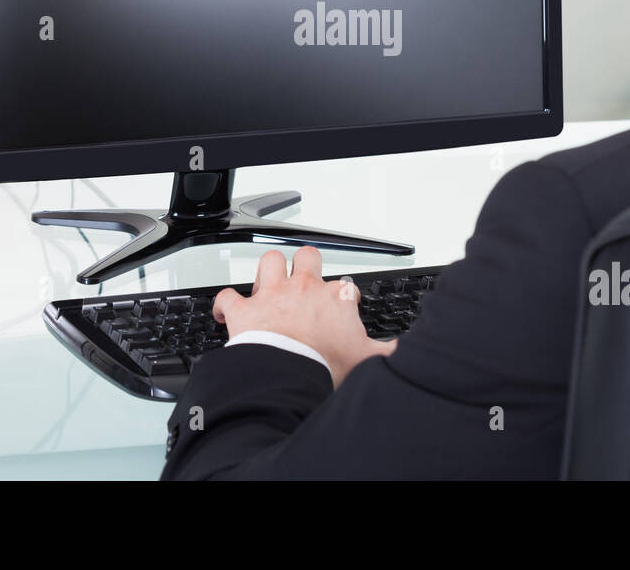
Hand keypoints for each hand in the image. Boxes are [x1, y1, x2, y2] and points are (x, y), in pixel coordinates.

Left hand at [213, 246, 396, 386]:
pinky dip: (225, 304)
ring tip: (269, 283)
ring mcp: (272, 296)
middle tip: (306, 276)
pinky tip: (227, 312)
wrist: (288, 372)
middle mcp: (302, 289)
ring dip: (268, 271)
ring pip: (269, 262)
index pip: (344, 287)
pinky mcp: (244, 310)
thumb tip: (403, 353)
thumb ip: (387, 353)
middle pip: (307, 256)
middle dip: (306, 262)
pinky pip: (228, 297)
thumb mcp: (366, 359)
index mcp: (333, 299)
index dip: (343, 297)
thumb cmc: (324, 363)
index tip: (342, 310)